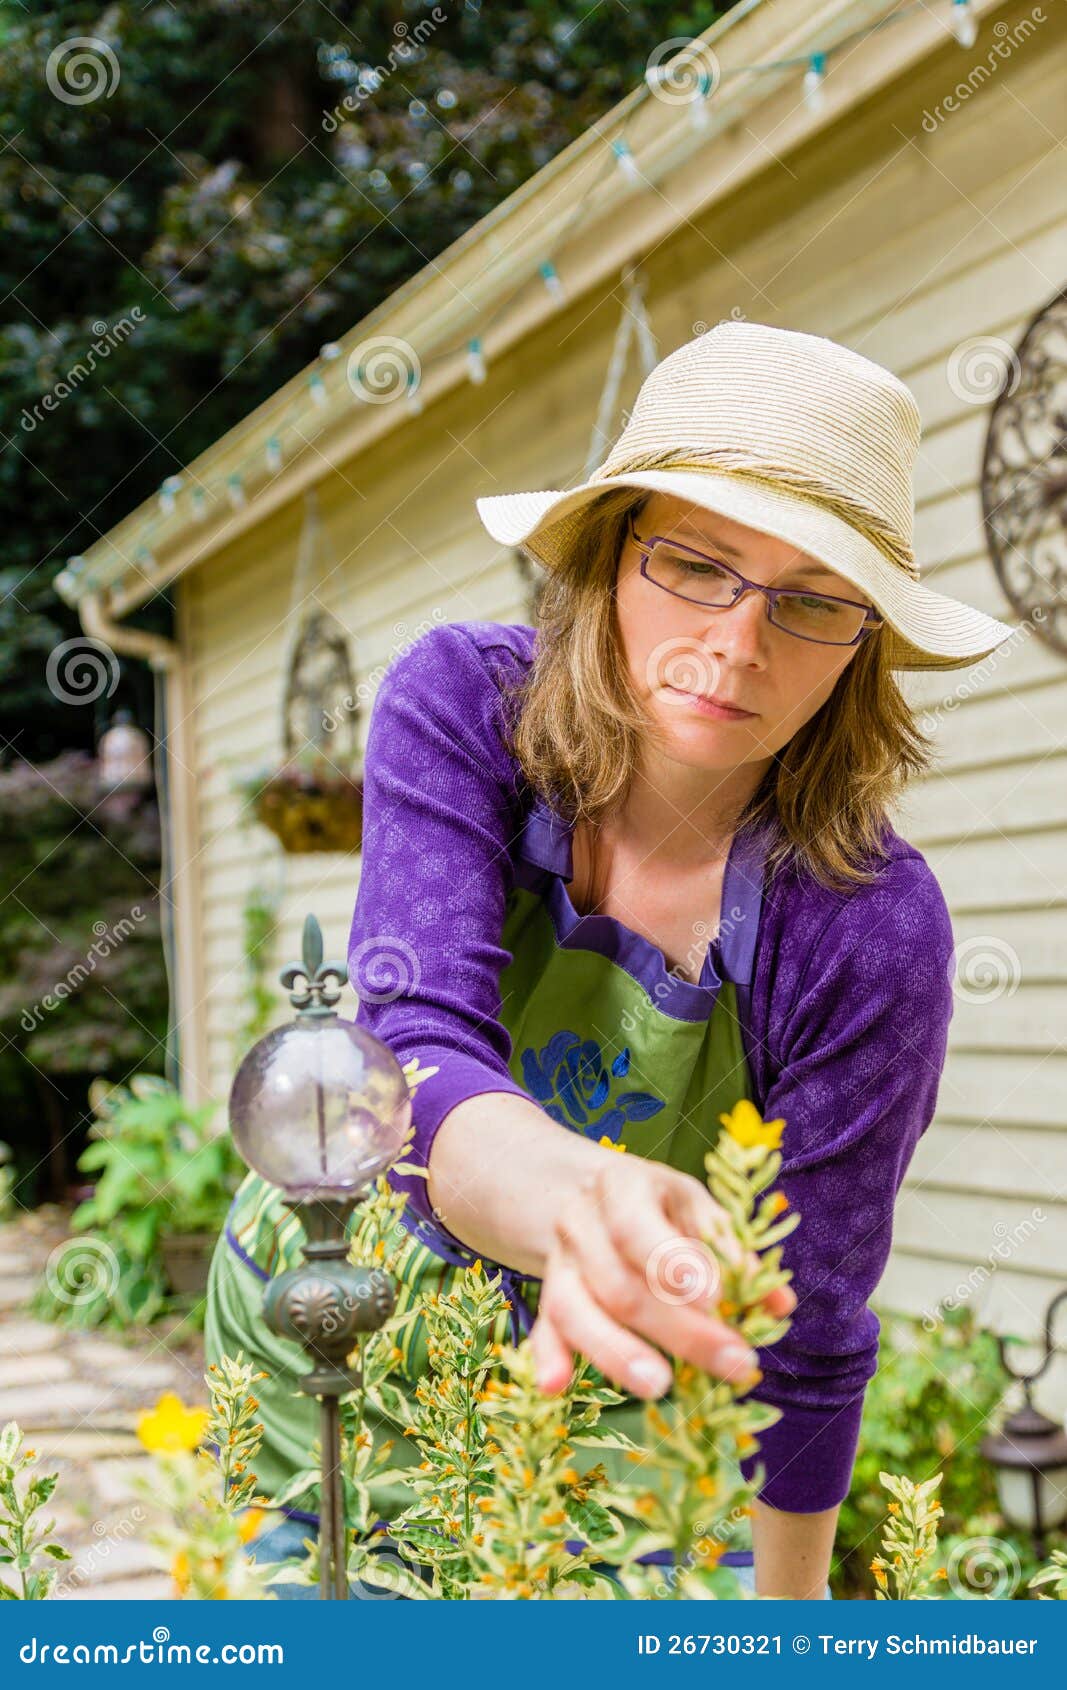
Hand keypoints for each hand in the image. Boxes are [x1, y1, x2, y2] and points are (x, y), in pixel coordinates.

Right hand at [529, 1150, 795, 1398]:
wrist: (583, 1192)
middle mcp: (581, 1223)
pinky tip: (555, 1388)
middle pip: (619, 1284)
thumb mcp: (694, 1207)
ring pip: (574, 1310)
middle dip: (678, 1330)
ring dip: (616, 1352)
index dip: (674, 1265)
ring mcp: (558, 1261)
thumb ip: (732, 1251)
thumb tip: (778, 1304)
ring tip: (660, 1388)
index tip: (717, 1300)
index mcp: (623, 1187)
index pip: (639, 1227)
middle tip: (733, 1365)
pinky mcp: (547, 1295)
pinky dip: (549, 1357)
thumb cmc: (656, 1204)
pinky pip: (544, 1329)